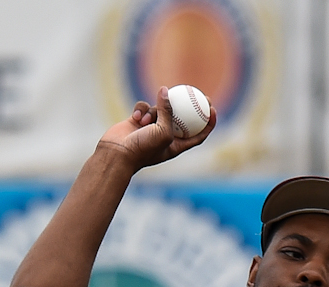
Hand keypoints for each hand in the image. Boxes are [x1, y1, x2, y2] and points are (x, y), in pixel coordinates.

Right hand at [98, 88, 215, 170]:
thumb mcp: (163, 131)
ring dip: (153, 111)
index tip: (212, 110)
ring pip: (160, 109)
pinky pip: (144, 107)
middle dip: (189, 106)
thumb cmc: (143, 148)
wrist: (117, 154)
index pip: (198, 135)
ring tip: (145, 122)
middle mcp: (166, 136)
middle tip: (196, 92)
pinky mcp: (138, 120)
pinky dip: (141, 110)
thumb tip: (166, 90)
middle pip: (182, 118)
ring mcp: (152, 127)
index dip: (208, 123)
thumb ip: (167, 112)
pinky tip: (136, 117)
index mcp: (177, 145)